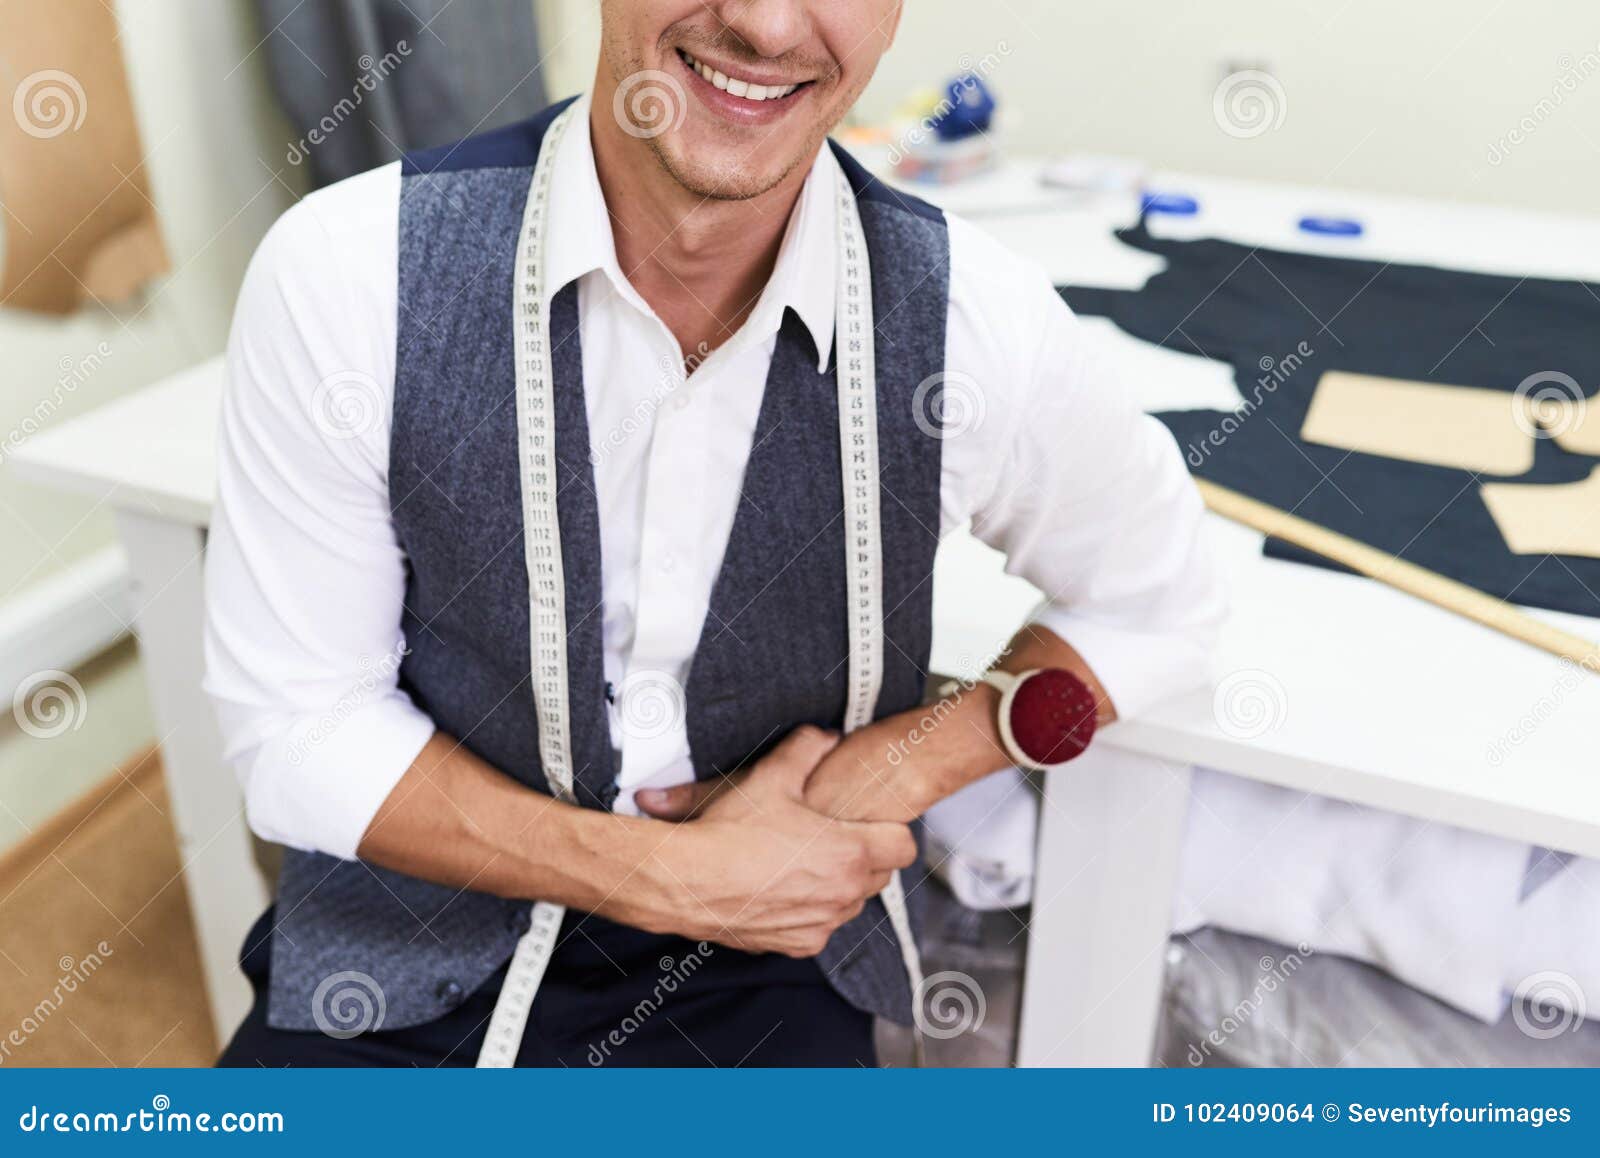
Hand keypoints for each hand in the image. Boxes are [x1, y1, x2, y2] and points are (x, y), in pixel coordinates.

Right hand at [629, 727, 917, 957]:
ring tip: (803, 861)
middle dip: (865, 856)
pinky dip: (811, 910)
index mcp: (850, 853)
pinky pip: (821, 925)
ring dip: (838, 884)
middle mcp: (843, 895)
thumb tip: (825, 735)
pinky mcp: (798, 944)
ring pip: (850, 902)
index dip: (890, 830)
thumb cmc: (730, 832)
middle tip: (832, 837)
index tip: (871, 823)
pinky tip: (783, 888)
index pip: (904, 847)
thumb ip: (806, 748)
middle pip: (880, 875)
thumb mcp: (771, 777)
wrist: (687, 881)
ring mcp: (822, 923)